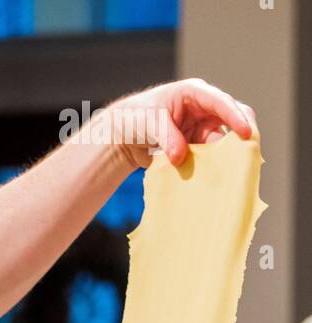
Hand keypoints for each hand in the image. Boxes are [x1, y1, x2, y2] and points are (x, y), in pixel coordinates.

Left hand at [104, 79, 255, 169]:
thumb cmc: (137, 117)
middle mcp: (204, 110)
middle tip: (249, 151)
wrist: (124, 135)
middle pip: (231, 119)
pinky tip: (213, 177)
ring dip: (225, 155)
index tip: (246, 133)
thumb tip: (180, 157)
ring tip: (230, 169)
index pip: (221, 103)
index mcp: (195, 93)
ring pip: (222, 142)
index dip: (235, 117)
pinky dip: (211, 166)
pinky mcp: (196, 147)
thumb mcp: (151, 122)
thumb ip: (167, 138)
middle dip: (241, 134)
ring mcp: (201, 129)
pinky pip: (209, 157)